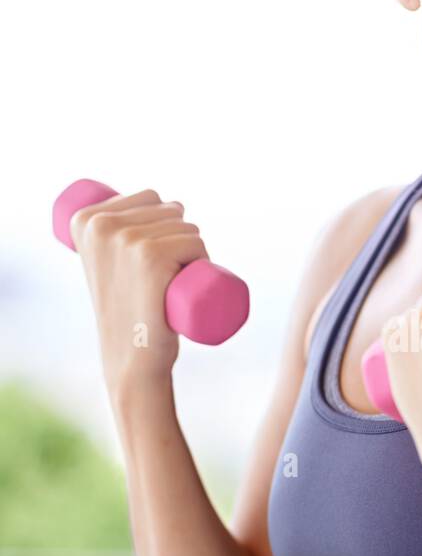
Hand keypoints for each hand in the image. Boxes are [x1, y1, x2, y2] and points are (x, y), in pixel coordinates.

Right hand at [69, 189, 208, 399]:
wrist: (131, 358)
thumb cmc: (127, 311)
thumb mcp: (106, 263)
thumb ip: (110, 231)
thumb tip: (142, 205)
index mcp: (84, 219)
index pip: (149, 197)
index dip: (162, 227)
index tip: (143, 264)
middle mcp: (101, 224)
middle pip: (171, 210)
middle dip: (178, 240)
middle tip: (159, 280)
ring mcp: (125, 238)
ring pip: (188, 229)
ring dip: (192, 254)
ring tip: (168, 286)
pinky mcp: (150, 255)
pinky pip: (196, 243)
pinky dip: (202, 261)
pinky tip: (180, 285)